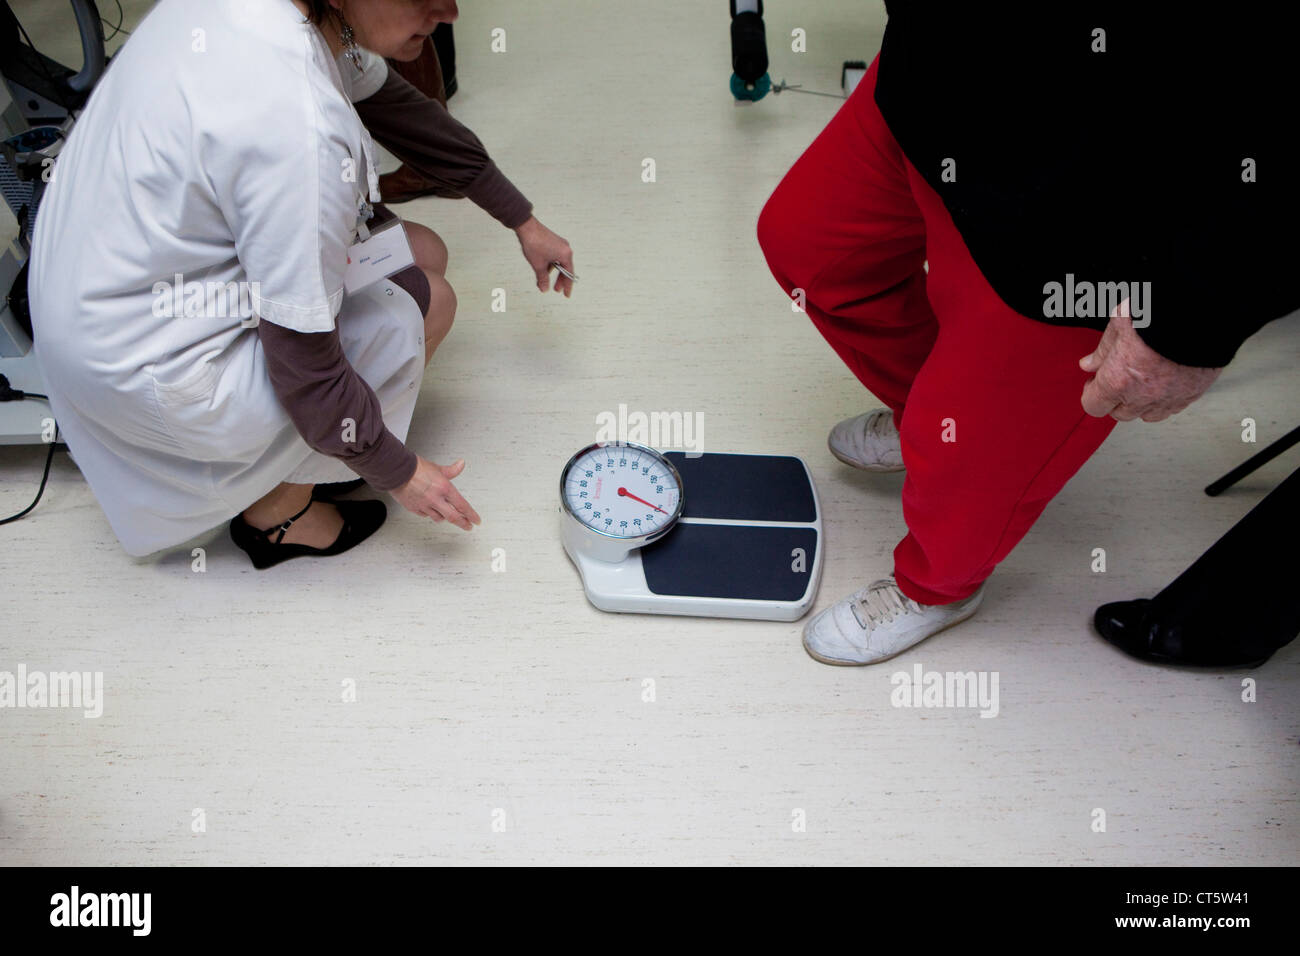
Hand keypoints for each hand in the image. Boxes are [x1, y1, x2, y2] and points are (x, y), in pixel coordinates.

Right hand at [390, 456, 481, 529]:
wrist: (396, 471)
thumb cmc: (415, 468)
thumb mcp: (437, 468)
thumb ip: (451, 470)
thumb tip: (461, 464)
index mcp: (444, 488)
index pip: (462, 505)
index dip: (471, 515)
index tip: (476, 520)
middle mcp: (436, 499)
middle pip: (453, 517)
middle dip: (463, 523)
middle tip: (468, 526)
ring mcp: (425, 505)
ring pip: (439, 518)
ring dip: (445, 517)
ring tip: (448, 516)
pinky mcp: (414, 508)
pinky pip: (425, 515)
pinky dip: (430, 514)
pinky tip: (431, 511)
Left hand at [515, 215, 574, 296]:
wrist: (526, 227)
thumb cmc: (534, 243)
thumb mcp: (539, 265)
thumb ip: (543, 279)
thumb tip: (544, 288)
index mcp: (565, 254)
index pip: (569, 274)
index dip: (567, 286)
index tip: (566, 294)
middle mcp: (565, 248)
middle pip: (565, 268)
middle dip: (560, 280)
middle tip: (556, 289)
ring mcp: (560, 244)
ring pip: (559, 262)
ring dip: (553, 272)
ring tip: (545, 279)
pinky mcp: (554, 241)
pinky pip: (555, 256)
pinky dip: (550, 264)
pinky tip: (543, 268)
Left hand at [1079, 298, 1222, 421]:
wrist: (1203, 310)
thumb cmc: (1159, 312)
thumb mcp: (1118, 323)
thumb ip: (1102, 350)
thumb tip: (1089, 364)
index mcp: (1118, 380)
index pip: (1093, 406)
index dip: (1091, 393)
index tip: (1094, 381)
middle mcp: (1143, 395)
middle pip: (1119, 414)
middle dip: (1114, 399)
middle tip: (1116, 377)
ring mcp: (1169, 397)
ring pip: (1147, 415)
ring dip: (1139, 403)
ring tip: (1141, 381)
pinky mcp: (1192, 393)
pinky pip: (1172, 408)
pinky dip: (1164, 400)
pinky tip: (1163, 381)